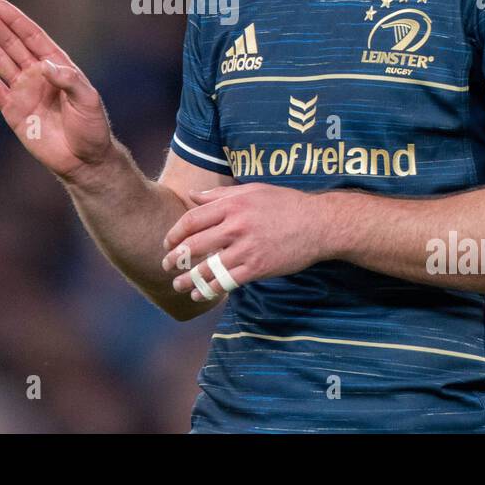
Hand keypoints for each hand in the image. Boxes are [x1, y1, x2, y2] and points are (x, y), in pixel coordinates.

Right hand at [0, 0, 112, 181]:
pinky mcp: (12, 110)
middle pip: (12, 44)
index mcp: (57, 66)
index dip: (16, 21)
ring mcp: (23, 91)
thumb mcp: (88, 100)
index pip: (33, 37)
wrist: (83, 160)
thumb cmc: (91, 128)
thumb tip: (44, 66)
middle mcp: (38, 74)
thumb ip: (69, 81)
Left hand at [160, 183, 332, 300]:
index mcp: (232, 205)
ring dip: (188, 279)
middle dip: (176, 258)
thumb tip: (193, 195)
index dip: (175, 233)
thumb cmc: (285, 204)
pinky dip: (210, 290)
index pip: (192, 220)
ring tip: (177, 285)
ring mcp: (246, 248)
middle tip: (166, 266)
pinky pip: (227, 282)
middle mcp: (235, 226)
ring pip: (208, 267)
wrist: (318, 224)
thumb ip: (220, 194)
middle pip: (195, 244)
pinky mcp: (257, 267)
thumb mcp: (252, 190)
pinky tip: (201, 294)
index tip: (167, 242)